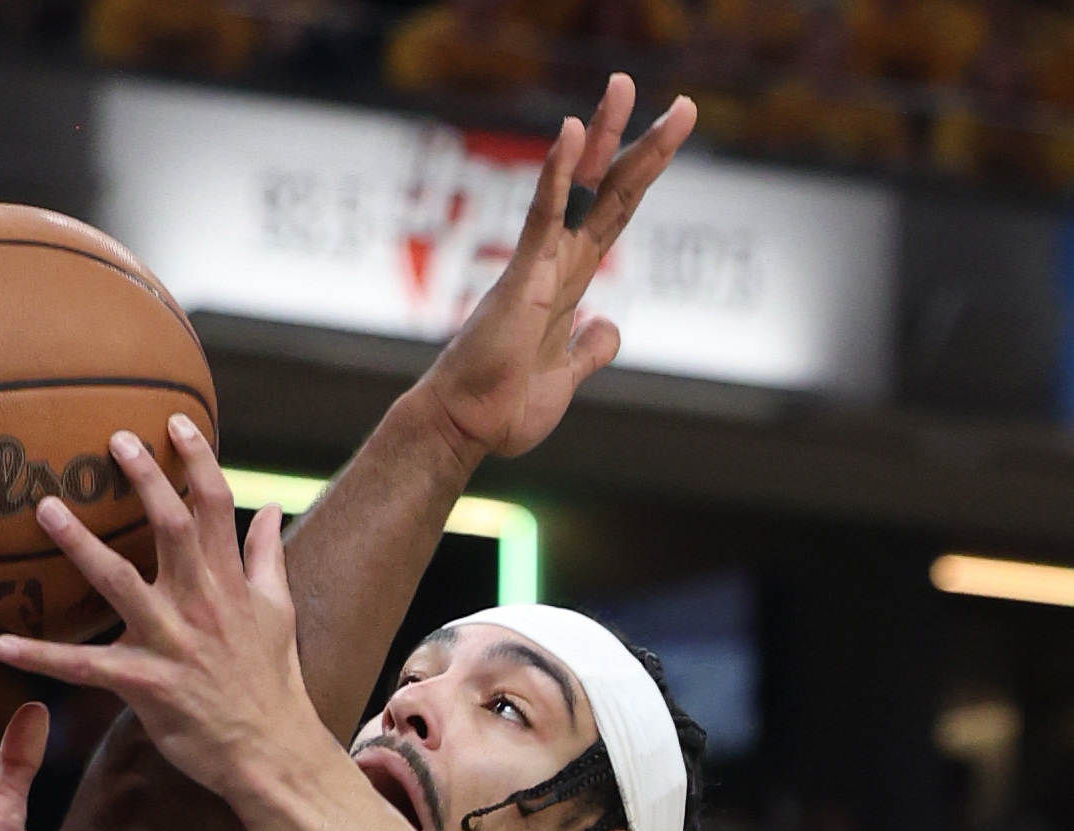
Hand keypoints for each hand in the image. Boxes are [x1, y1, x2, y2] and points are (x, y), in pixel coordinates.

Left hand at [0, 419, 327, 812]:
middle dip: (145, 479)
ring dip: (81, 544)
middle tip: (113, 440)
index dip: (197, 458)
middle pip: (171, 526)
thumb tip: (271, 509)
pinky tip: (3, 642)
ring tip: (46, 509)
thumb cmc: (273, 684)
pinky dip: (43, 655)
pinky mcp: (146, 684)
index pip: (216, 505)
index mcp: (230, 583)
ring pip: (120, 582)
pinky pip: (85, 666)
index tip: (176, 420)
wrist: (272, 753)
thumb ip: (266, 556)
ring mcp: (172, 642)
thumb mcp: (279, 612)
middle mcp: (201, 603)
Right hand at [420, 78, 696, 468]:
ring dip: (604, 135)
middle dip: (644, 144)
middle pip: (608, 190)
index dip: (643, 173)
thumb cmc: (501, 408)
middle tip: (685, 105)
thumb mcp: (565, 379)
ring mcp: (539, 265)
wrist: (463, 428)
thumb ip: (590, 350)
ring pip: (579, 188)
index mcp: (569, 282)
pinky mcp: (521, 278)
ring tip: (627, 85)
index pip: (614, 214)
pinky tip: (571, 131)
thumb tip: (611, 327)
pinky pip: (543, 216)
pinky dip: (557, 174)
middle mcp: (557, 263)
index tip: (672, 132)